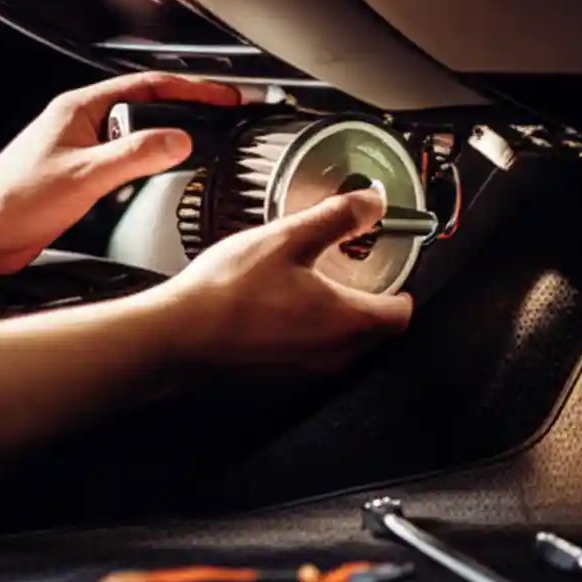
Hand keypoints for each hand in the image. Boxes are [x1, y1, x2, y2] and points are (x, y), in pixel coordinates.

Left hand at [0, 72, 237, 274]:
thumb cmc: (13, 199)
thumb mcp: (86, 175)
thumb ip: (136, 155)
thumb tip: (178, 141)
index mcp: (80, 109)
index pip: (148, 86)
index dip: (192, 89)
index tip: (223, 97)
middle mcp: (79, 125)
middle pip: (145, 107)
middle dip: (184, 111)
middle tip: (219, 120)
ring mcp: (79, 150)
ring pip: (134, 137)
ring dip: (164, 142)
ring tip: (196, 148)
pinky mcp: (78, 178)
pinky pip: (122, 164)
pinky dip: (146, 168)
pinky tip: (154, 182)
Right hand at [155, 189, 413, 374]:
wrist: (177, 337)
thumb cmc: (229, 292)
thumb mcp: (288, 238)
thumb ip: (338, 218)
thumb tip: (374, 202)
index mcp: (347, 322)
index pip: (402, 314)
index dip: (404, 289)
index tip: (395, 269)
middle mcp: (334, 355)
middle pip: (375, 333)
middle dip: (372, 302)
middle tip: (356, 272)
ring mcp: (305, 371)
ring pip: (342, 346)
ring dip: (338, 318)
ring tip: (314, 286)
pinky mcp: (278, 378)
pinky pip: (310, 354)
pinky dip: (308, 333)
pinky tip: (280, 308)